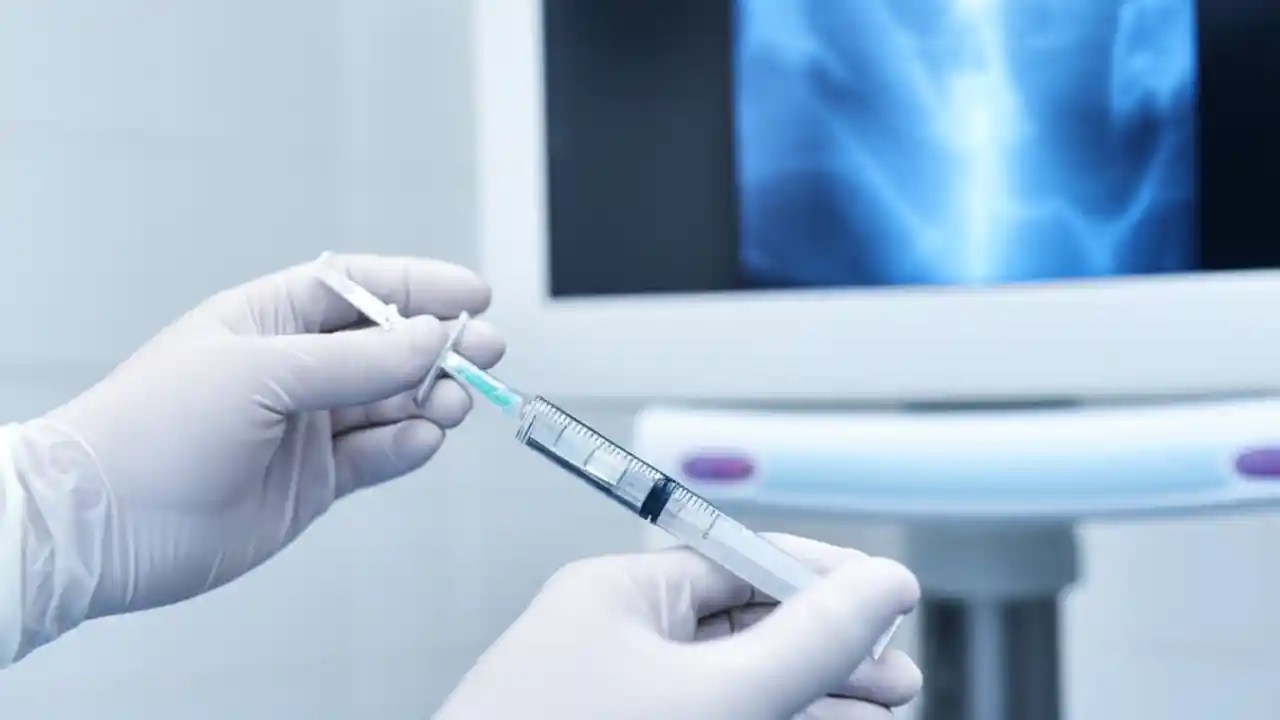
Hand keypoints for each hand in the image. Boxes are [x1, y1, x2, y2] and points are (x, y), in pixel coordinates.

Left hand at [6, 254, 502, 652]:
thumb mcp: (260, 372)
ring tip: (455, 404)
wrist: (105, 528)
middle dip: (440, 345)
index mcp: (269, 319)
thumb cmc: (155, 427)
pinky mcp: (314, 482)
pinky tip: (423, 441)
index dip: (418, 286)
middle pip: (386, 346)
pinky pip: (377, 456)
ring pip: (390, 403)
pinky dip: (406, 448)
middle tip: (486, 351)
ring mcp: (305, 427)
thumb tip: (431, 337)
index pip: (358, 288)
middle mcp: (292, 369)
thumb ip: (355, 360)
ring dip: (429, 400)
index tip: (473, 294)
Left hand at [436, 534, 920, 719]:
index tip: (892, 602)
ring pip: (729, 684)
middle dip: (827, 652)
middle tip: (900, 679)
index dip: (824, 581)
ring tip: (881, 714)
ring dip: (806, 697)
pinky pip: (702, 717)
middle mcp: (611, 640)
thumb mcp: (715, 696)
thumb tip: (884, 585)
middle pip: (744, 628)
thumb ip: (808, 642)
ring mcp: (609, 698)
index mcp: (617, 595)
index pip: (740, 562)